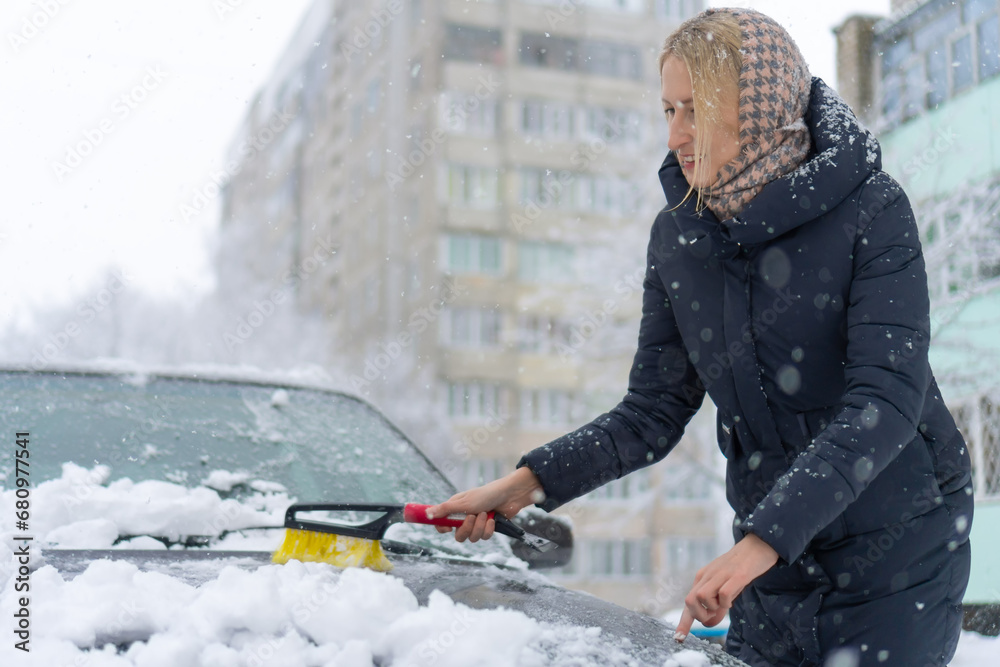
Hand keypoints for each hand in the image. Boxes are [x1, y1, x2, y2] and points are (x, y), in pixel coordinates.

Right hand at [427, 467, 543, 542]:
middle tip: (472, 517)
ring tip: (485, 514)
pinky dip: (488, 529)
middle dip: (466, 529)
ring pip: (472, 538)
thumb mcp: (463, 502)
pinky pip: (484, 537)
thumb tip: (427, 514)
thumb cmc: (486, 494)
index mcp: (455, 509)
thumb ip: (445, 510)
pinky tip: (492, 519)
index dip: (442, 528)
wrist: (509, 495)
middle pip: (459, 536)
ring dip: (479, 527)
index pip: (442, 523)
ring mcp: (477, 523)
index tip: (447, 528)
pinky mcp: (488, 528)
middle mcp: (465, 517)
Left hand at [674, 533, 778, 641]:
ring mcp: (721, 574)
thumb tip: (709, 622)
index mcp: (703, 577)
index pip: (688, 601)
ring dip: (713, 608)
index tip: (679, 638)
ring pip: (703, 596)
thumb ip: (717, 604)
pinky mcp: (737, 575)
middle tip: (714, 616)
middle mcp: (708, 575)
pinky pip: (724, 594)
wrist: (757, 545)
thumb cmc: (740, 568)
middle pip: (690, 600)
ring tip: (725, 606)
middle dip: (699, 615)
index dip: (683, 622)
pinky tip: (732, 600)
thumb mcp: (725, 586)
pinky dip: (726, 603)